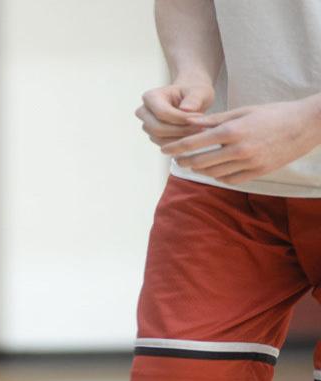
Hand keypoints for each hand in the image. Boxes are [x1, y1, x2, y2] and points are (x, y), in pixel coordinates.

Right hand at [135, 83, 215, 147]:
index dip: (181, 118)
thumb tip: (186, 109)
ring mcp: (147, 125)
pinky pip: (164, 145)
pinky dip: (179, 144)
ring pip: (160, 139)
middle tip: (200, 127)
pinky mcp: (153, 136)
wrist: (191, 99)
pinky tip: (193, 137)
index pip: (162, 113)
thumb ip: (194, 99)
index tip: (200, 118)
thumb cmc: (193, 93)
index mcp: (151, 97)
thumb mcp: (198, 91)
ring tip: (198, 131)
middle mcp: (144, 112)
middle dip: (180, 130)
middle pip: (157, 128)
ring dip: (180, 138)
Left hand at [163, 97, 320, 184]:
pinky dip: (218, 176)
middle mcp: (238, 150)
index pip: (193, 143)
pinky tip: (213, 170)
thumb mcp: (242, 111)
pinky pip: (229, 180)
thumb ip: (214, 120)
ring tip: (193, 163)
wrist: (306, 125)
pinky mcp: (258, 172)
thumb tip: (189, 122)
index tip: (164, 149)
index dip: (175, 148)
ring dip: (199, 169)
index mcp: (232, 131)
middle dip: (184, 161)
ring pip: (213, 173)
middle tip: (176, 158)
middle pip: (199, 162)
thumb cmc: (273, 113)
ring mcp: (249, 163)